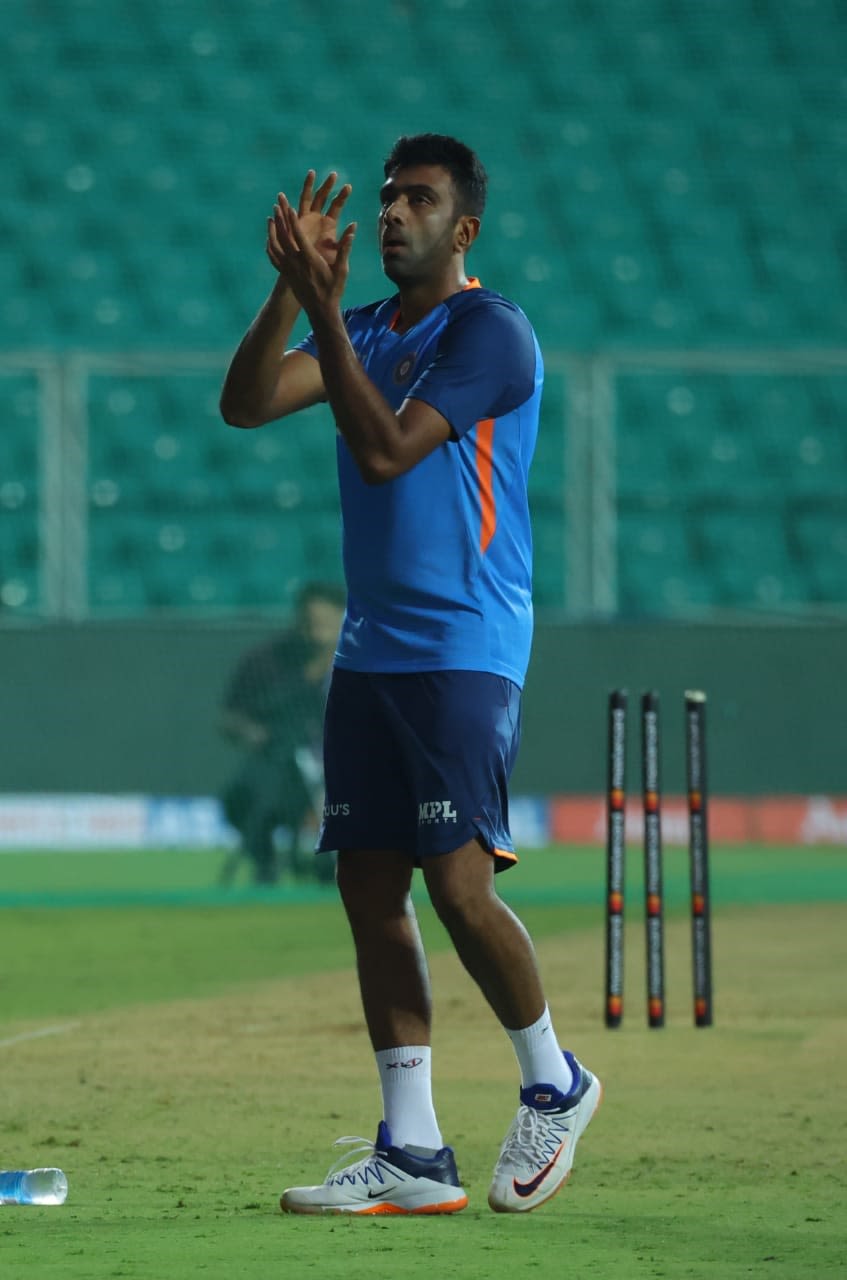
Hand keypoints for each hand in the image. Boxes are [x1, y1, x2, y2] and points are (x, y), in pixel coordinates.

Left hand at [267, 184, 356, 319]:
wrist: (320, 310)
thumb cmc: (333, 289)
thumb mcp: (342, 269)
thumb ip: (345, 248)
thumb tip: (352, 228)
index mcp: (310, 260)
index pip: (298, 236)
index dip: (293, 219)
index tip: (289, 206)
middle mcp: (296, 263)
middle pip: (284, 236)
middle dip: (280, 218)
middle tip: (278, 202)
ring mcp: (288, 269)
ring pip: (275, 245)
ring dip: (272, 230)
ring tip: (271, 216)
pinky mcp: (285, 274)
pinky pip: (273, 257)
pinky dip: (270, 245)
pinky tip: (269, 237)